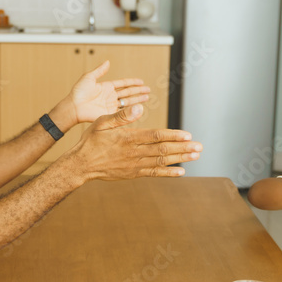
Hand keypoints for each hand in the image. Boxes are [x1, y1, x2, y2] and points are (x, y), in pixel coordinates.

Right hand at [67, 105, 201, 179]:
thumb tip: (138, 108)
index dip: (173, 135)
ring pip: (161, 161)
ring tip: (195, 156)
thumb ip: (121, 116)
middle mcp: (134, 152)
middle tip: (199, 147)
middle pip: (163, 149)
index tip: (188, 135)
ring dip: (180, 159)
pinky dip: (168, 173)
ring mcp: (135, 164)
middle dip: (183, 148)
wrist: (81, 164)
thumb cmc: (91, 140)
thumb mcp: (102, 122)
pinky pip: (154, 173)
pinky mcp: (133, 173)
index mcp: (128, 138)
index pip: (156, 136)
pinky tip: (181, 172)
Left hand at [68, 60, 149, 123]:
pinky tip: (138, 107)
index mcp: (106, 87)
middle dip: (138, 91)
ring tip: (147, 97)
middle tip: (148, 90)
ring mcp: (110, 105)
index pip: (123, 83)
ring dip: (137, 99)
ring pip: (128, 101)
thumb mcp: (89, 78)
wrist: (74, 107)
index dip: (132, 82)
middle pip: (128, 92)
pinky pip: (123, 110)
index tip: (141, 81)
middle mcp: (110, 96)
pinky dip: (131, 108)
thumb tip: (107, 62)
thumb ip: (99, 70)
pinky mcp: (110, 113)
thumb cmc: (78, 93)